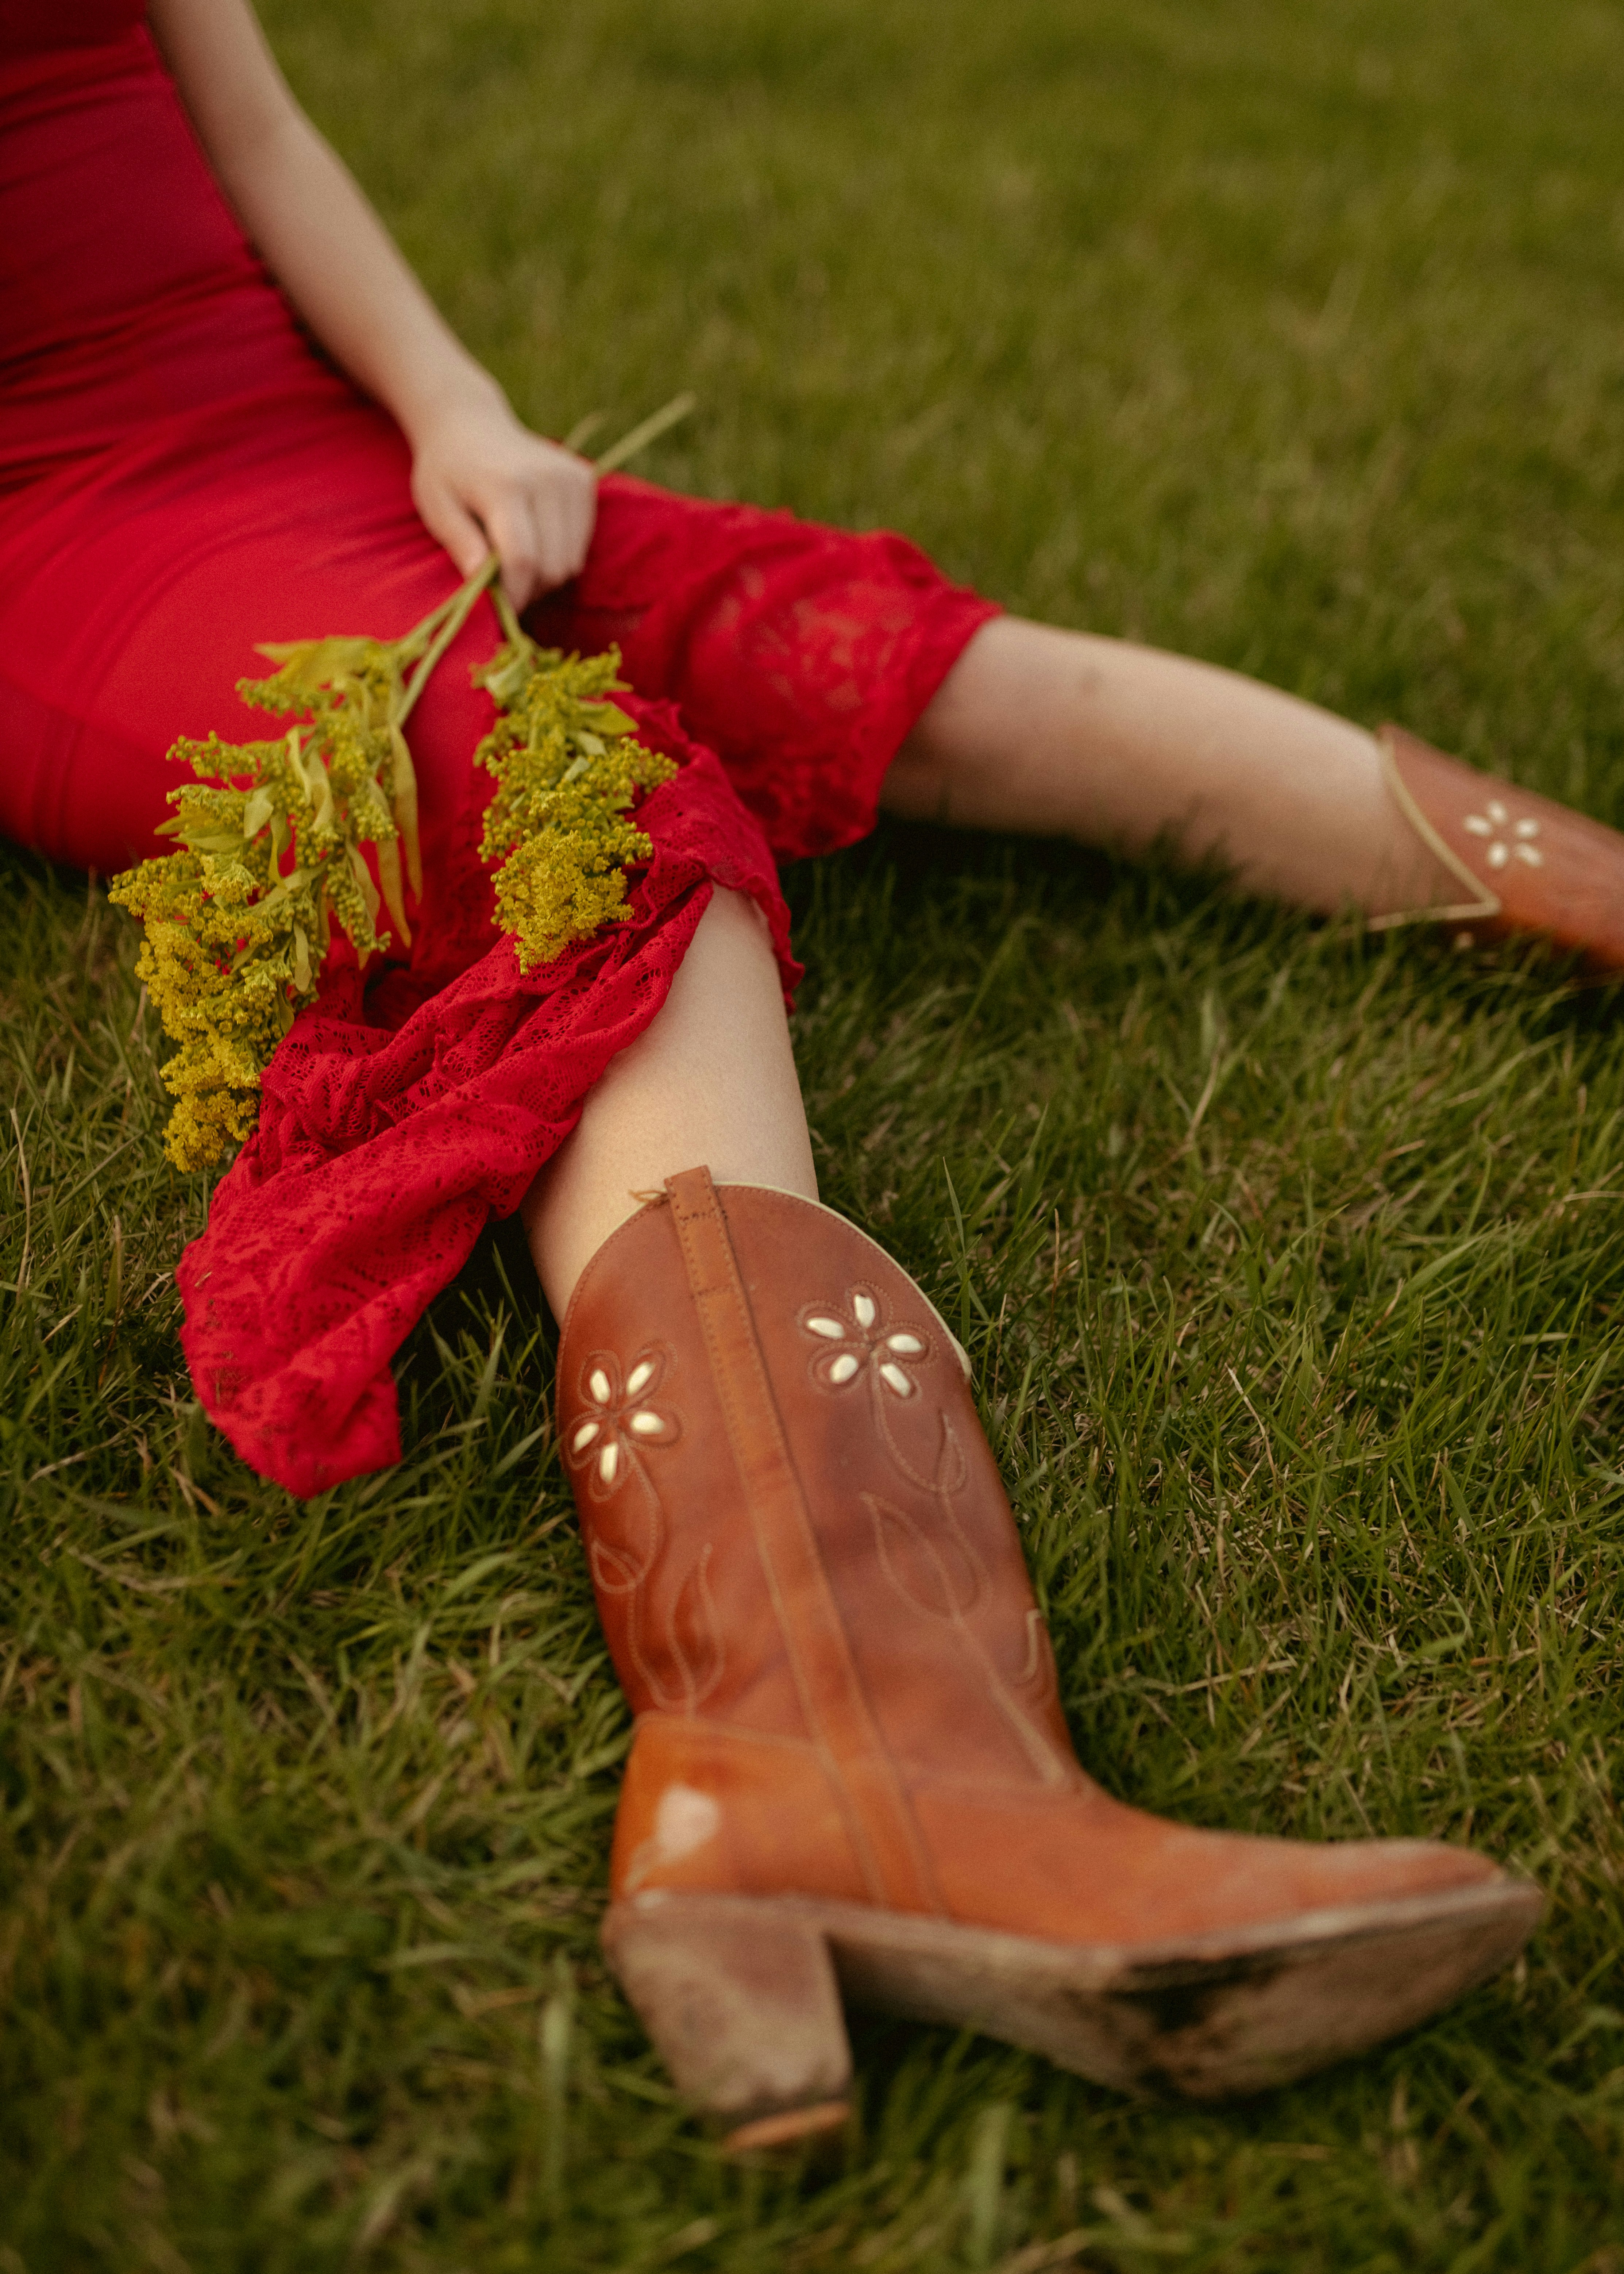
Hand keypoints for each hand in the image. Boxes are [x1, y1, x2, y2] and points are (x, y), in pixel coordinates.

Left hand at [408, 380, 597, 610]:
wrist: (469, 422)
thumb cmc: (445, 471)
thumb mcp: (436, 506)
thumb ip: (460, 543)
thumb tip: (480, 584)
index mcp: (506, 486)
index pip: (523, 559)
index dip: (513, 595)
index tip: (498, 609)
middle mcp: (547, 480)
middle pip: (552, 567)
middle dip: (529, 589)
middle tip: (504, 586)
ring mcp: (571, 479)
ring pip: (572, 562)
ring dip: (546, 577)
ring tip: (517, 564)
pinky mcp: (584, 482)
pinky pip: (582, 544)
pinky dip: (560, 555)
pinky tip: (535, 540)